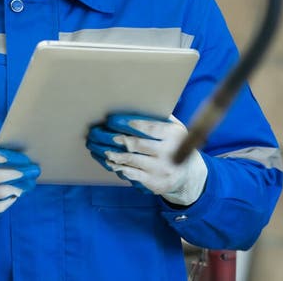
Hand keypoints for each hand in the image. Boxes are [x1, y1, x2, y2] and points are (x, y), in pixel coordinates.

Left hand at [86, 114, 206, 205]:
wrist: (188, 176)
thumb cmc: (174, 144)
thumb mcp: (174, 128)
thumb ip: (159, 115)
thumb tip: (139, 98)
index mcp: (173, 134)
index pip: (148, 128)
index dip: (128, 124)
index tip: (110, 120)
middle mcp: (169, 153)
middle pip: (135, 144)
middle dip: (112, 138)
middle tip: (95, 133)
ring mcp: (161, 170)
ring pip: (130, 160)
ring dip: (110, 153)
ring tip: (95, 146)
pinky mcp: (154, 183)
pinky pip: (131, 174)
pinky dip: (117, 167)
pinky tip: (107, 160)